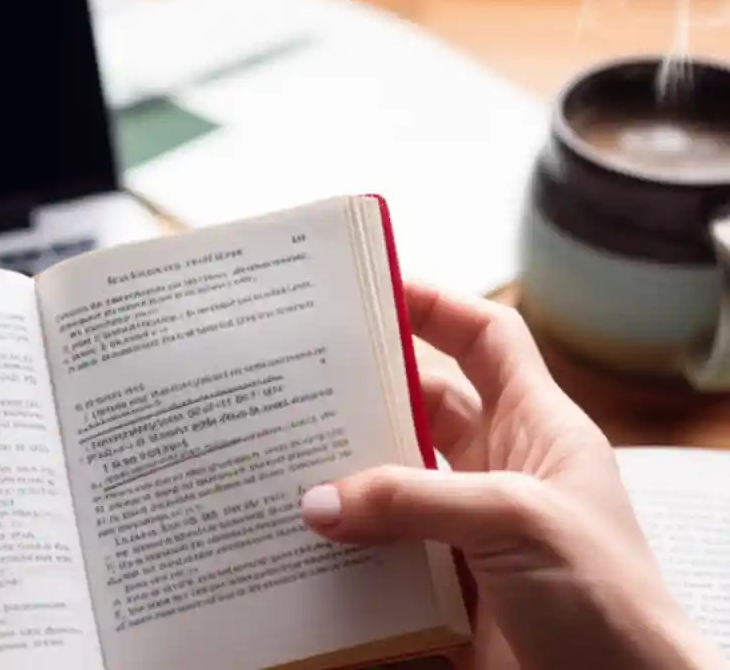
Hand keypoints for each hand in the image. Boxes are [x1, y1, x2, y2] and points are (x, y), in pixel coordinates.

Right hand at [300, 283, 725, 669]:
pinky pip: (379, 554)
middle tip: (294, 380)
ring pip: (390, 484)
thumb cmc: (610, 602)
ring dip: (342, 480)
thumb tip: (320, 500)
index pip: (487, 338)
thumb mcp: (517, 522)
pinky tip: (298, 548)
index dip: (436, 304)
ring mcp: (467, 531)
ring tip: (279, 464)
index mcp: (538, 428)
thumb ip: (415, 501)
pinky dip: (340, 551)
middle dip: (363, 394)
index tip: (372, 286)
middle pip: (420, 408)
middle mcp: (499, 471)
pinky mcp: (443, 588)